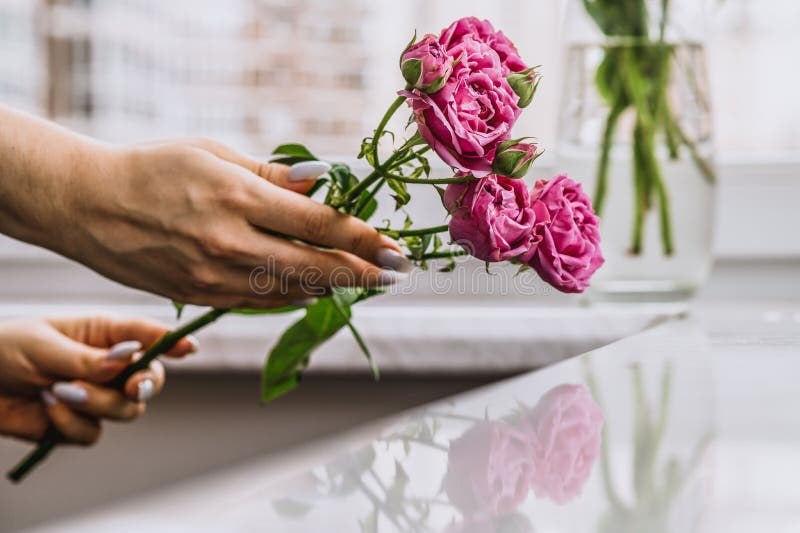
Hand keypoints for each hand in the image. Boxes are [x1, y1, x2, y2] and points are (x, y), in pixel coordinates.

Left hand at [0, 316, 194, 444]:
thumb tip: (130, 358)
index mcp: (104, 334)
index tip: (189, 348)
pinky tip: (47, 407)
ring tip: (59, 391)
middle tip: (133, 387)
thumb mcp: (43, 346)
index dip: (173, 341)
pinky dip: (71, 424)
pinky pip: (94, 433)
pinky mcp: (79, 425)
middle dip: (145, 384)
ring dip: (96, 403)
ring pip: (126, 410)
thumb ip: (87, 358)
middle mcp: (109, 365)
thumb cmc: (4, 351)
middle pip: (150, 379)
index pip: (148, 336)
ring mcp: (97, 397)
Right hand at [55, 138, 411, 308]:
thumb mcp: (213, 154)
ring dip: (334, 287)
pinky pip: (259, 303)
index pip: (319, 224)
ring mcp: (214, 276)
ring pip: (291, 290)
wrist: (87, 205)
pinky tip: (316, 293)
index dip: (365, 238)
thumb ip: (271, 175)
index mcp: (237, 197)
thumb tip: (322, 184)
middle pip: (315, 266)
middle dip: (362, 271)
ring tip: (364, 281)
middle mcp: (230, 242)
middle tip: (396, 273)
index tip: (395, 248)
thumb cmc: (152, 168)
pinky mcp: (199, 296)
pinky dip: (293, 298)